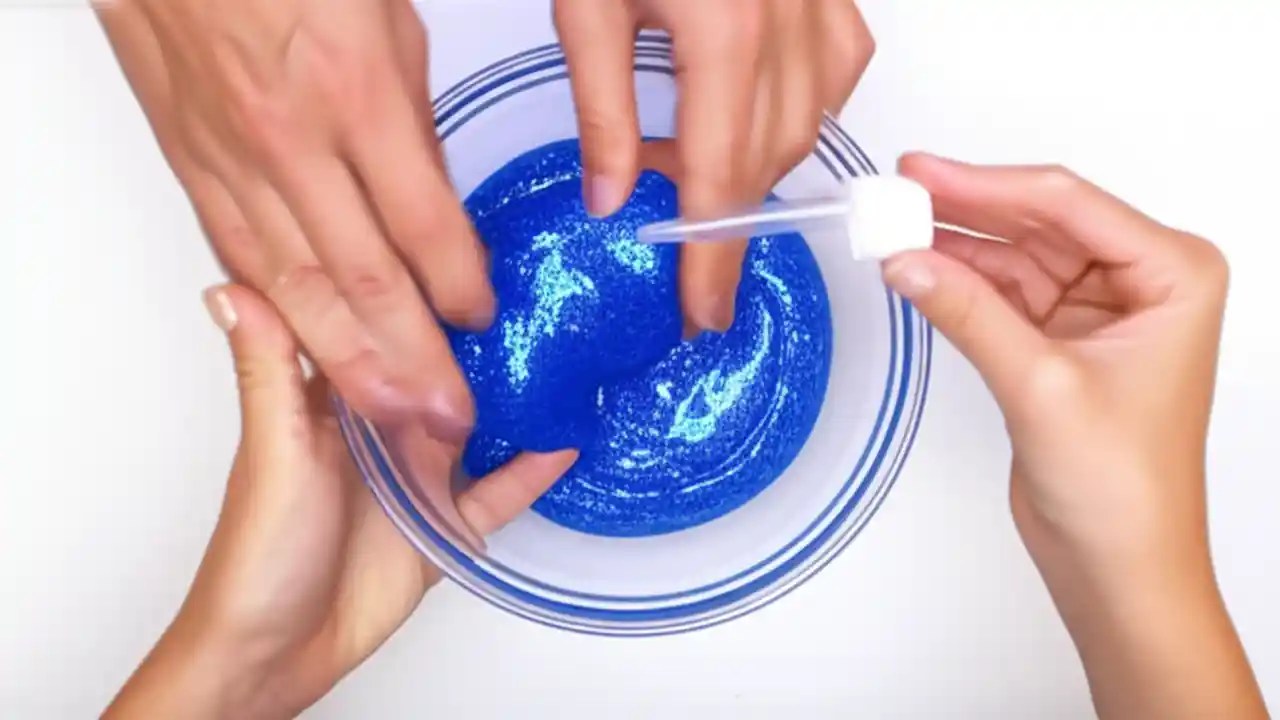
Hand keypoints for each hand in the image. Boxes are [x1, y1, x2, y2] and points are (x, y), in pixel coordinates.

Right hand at [97, 0, 489, 442]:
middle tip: (447, 422)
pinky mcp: (193, 170)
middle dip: (411, 363)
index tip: (481, 326)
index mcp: (355, 95)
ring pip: (296, 291)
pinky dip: (280, 321)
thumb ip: (414, 126)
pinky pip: (242, 262)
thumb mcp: (390, 27)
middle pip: (361, 282)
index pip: (422, 226)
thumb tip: (437, 209)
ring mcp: (234, 162)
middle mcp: (290, 142)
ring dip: (346, 366)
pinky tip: (309, 360)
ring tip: (388, 420)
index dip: (457, 289)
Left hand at [106, 286, 576, 719]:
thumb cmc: (259, 552)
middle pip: (435, 374)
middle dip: (473, 339)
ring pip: (475, 424)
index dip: (401, 292)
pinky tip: (565, 441)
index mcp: (330, 403)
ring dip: (511, 396)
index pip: (370, 333)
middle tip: (525, 290)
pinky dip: (531, 470)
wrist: (276, 650)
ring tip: (560, 354)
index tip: (443, 245)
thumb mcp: (272, 450)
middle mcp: (377, 431)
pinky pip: (498, 491)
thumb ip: (268, 370)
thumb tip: (232, 285)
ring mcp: (414, 475)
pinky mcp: (442, 523)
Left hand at [553, 0, 873, 331]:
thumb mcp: (589, 6)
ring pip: (803, 132)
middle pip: (765, 163)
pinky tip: (746, 118)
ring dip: (750, 168)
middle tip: (683, 261)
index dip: (711, 258)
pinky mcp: (834, 2)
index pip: (722, 178)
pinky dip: (789, 119)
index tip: (701, 312)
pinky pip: (829, 87)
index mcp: (726, 29)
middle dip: (724, 224)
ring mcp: (822, 13)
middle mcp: (789, 26)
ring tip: (687, 170)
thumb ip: (601, 105)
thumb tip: (608, 200)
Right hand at [882, 154, 1265, 718]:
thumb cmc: (1128, 492)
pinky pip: (1001, 292)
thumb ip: (969, 312)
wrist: (1120, 566)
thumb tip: (908, 258)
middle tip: (896, 193)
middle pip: (1039, 221)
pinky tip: (918, 267)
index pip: (1068, 205)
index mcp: (1173, 274)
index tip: (923, 174)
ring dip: (956, 244)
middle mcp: (1142, 283)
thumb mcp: (1041, 384)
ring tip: (892, 227)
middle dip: (966, 207)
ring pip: (1015, 254)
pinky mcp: (1058, 340)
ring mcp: (1098, 310)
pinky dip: (959, 282)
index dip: (987, 184)